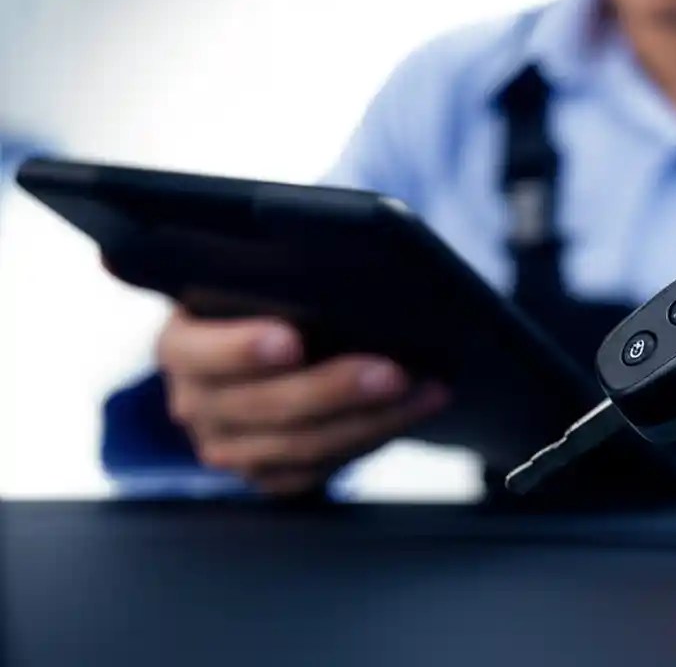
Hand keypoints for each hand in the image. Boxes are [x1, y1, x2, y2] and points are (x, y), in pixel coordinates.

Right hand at [157, 308, 449, 495]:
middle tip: (394, 371)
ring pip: (303, 445)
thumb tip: (346, 272)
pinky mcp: (268, 474)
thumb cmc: (266, 297)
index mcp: (180, 346)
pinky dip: (374, 436)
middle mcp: (195, 403)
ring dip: (373, 417)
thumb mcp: (258, 279)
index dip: (243, 349)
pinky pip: (322, 468)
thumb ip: (279, 279)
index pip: (202, 351)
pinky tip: (415, 409)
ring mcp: (230, 447)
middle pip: (267, 405)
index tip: (290, 339)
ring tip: (423, 389)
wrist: (263, 342)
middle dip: (337, 389)